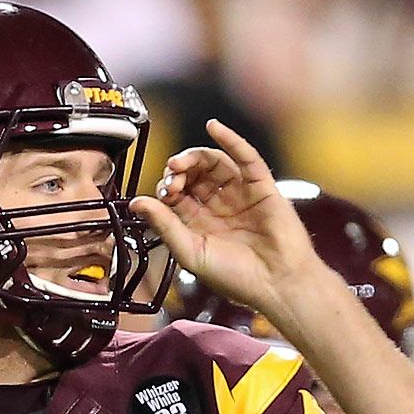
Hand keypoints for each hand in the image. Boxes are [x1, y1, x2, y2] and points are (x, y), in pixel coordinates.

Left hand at [130, 119, 325, 317]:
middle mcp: (218, 206)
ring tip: (181, 162)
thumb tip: (136, 203)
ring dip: (195, 157)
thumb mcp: (189, 252)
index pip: (176, 194)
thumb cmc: (236, 278)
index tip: (163, 192)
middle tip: (171, 176)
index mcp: (199, 224)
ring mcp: (240, 195)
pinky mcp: (262, 188)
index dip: (166, 187)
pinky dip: (230, 140)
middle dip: (178, 171)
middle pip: (193, 175)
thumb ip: (164, 225)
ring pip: (215, 164)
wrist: (277, 286)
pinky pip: (246, 158)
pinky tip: (214, 128)